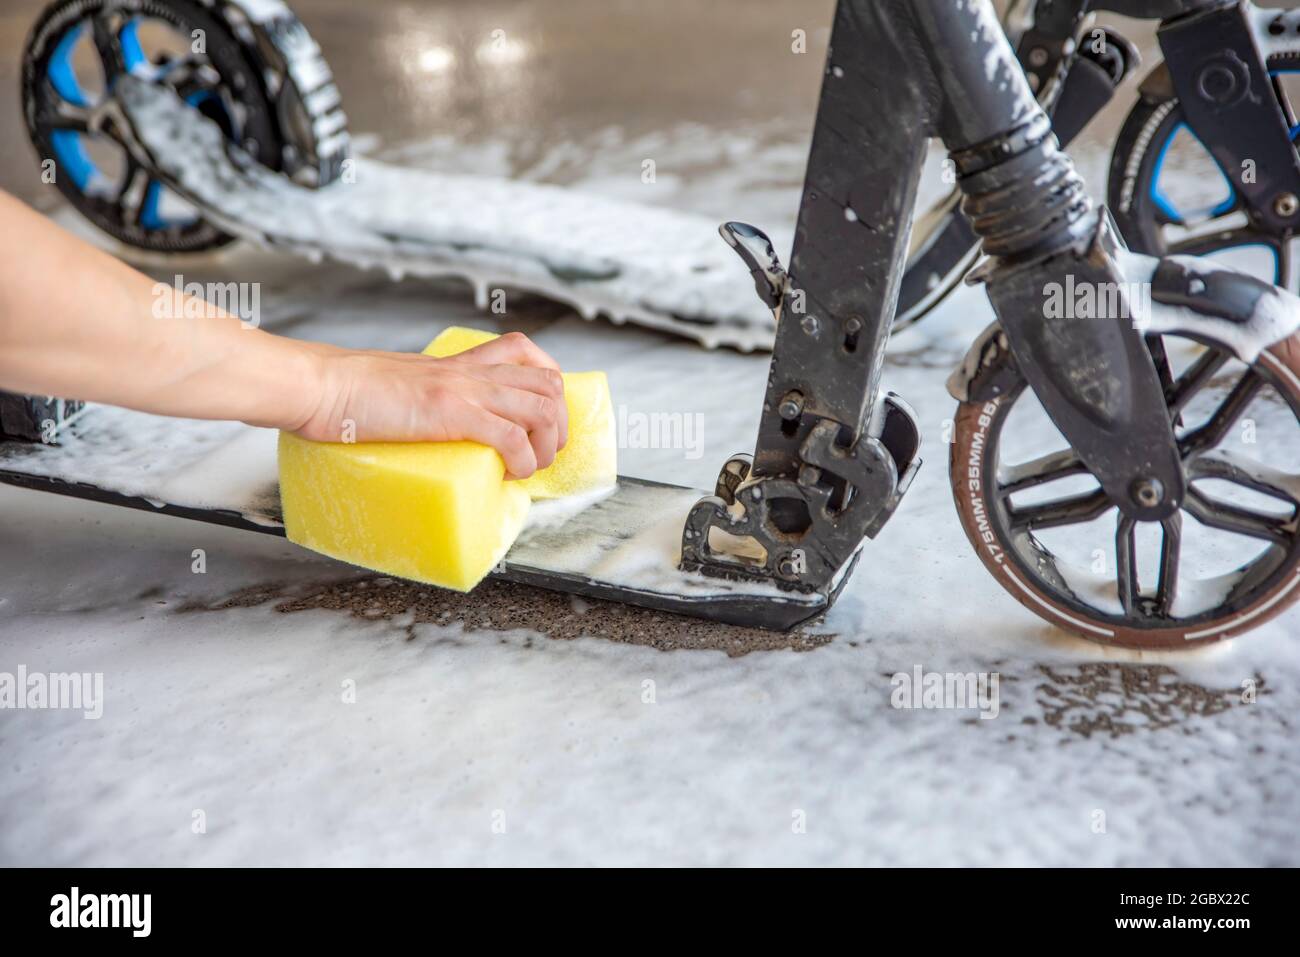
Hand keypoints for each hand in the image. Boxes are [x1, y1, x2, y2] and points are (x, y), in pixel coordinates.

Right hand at [294, 332, 567, 479]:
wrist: (318, 385)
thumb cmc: (344, 392)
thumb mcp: (397, 385)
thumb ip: (419, 396)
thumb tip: (422, 424)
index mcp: (456, 363)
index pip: (524, 351)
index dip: (549, 384)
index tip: (543, 418)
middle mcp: (468, 371)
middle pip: (548, 382)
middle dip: (559, 422)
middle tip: (543, 453)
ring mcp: (463, 389)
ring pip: (541, 409)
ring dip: (546, 446)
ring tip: (528, 469)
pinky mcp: (451, 412)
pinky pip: (510, 436)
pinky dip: (522, 461)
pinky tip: (510, 473)